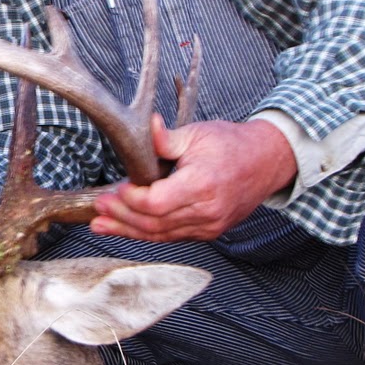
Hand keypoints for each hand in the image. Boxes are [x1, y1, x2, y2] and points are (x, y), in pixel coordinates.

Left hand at [90, 114, 297, 242]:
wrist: (266, 162)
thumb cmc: (232, 145)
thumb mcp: (198, 134)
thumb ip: (166, 139)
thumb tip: (146, 128)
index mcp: (202, 184)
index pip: (157, 203)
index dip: (132, 199)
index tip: (118, 188)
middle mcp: (206, 211)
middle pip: (154, 223)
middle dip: (122, 217)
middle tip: (98, 208)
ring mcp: (208, 226)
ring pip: (161, 235)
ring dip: (128, 231)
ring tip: (101, 225)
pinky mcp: (208, 232)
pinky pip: (172, 236)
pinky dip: (147, 233)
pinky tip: (125, 229)